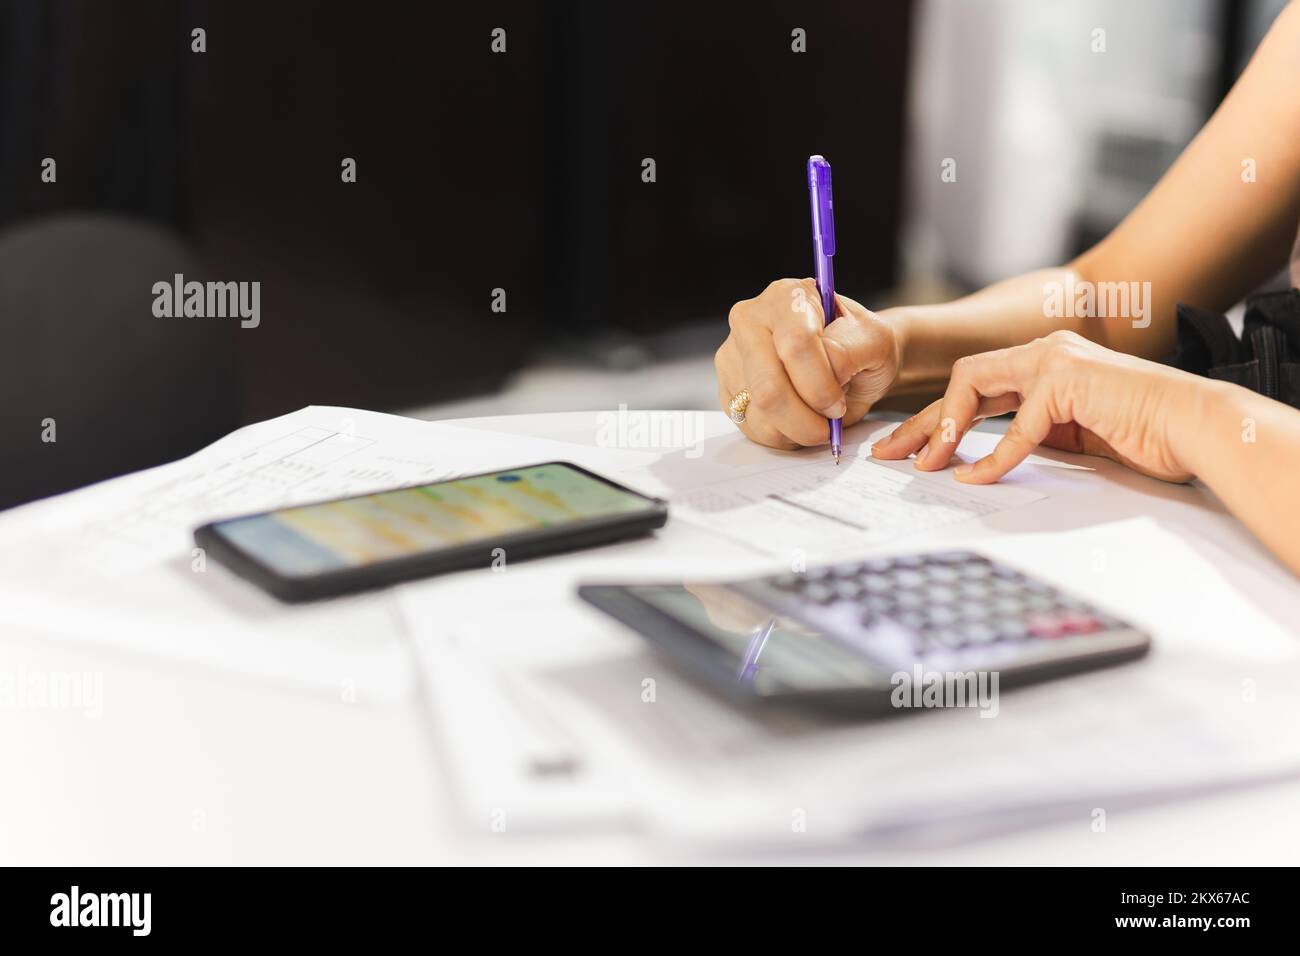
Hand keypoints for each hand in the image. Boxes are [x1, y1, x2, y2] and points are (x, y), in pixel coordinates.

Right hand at [715, 278, 900, 448]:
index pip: (795, 344)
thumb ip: (849, 351)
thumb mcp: (873, 340)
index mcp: (786, 297)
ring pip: (759, 412)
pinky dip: (783, 436)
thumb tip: (824, 372)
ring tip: (816, 418)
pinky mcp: (728, 391)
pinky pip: (751, 428)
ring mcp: (733, 357)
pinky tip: (798, 421)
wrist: (854, 367)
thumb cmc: (861, 348)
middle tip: (828, 422)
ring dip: (797, 429)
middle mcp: (751, 322)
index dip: (820, 384)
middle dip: (805, 417)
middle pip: (768, 385)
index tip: (838, 402)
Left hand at [871, 330, 1201, 483]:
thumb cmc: (1143, 432)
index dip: (937, 418)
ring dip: (943, 430)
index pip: (973, 385)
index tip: (911, 449)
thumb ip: (1032, 432)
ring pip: (973, 387)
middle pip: (962, 382)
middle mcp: (1043, 352)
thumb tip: (983, 459)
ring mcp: (1054, 360)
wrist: (1195, 426)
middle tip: (889, 452)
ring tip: (922, 464)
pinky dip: (992, 457)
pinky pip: (1016, 427)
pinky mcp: (1067, 381)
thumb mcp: (1071, 433)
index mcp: (1043, 361)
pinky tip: (972, 477)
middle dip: (922, 421)